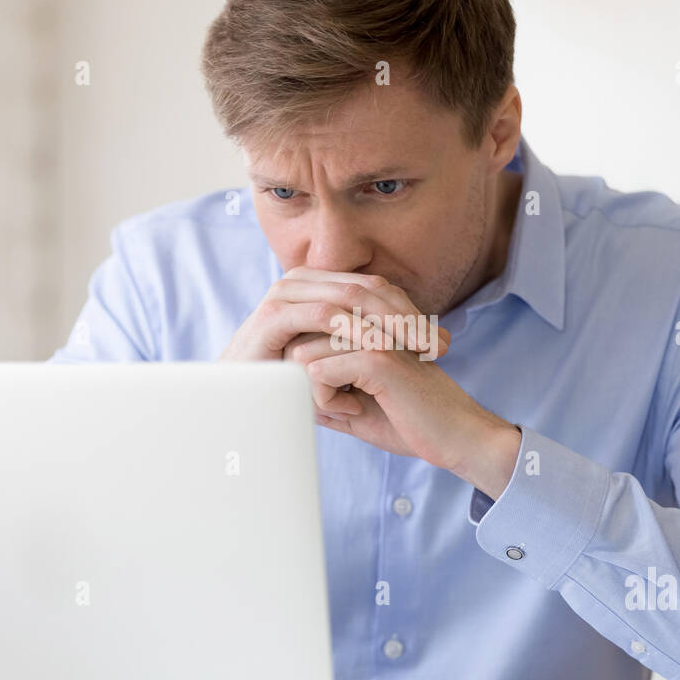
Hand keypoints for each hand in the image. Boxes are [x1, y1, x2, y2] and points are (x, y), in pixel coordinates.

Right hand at [222, 266, 448, 414]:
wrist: (234, 397)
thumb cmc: (285, 381)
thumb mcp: (333, 358)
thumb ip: (363, 342)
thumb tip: (416, 338)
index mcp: (320, 285)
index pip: (380, 289)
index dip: (415, 313)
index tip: (445, 343)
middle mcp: (304, 281)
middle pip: (371, 289)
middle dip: (410, 317)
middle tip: (440, 346)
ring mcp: (287, 294)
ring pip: (351, 297)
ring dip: (390, 322)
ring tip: (418, 348)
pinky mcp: (274, 314)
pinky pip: (325, 315)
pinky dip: (355, 331)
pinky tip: (380, 350)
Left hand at [284, 307, 522, 499]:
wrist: (457, 437)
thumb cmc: (412, 424)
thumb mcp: (358, 408)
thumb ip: (325, 394)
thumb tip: (286, 393)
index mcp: (364, 329)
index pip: (303, 335)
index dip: (303, 372)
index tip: (334, 399)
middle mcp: (367, 324)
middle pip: (296, 341)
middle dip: (302, 382)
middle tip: (338, 406)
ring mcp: (372, 336)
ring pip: (301, 354)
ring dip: (314, 392)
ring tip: (347, 407)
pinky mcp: (376, 356)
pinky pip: (317, 372)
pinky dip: (326, 400)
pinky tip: (355, 410)